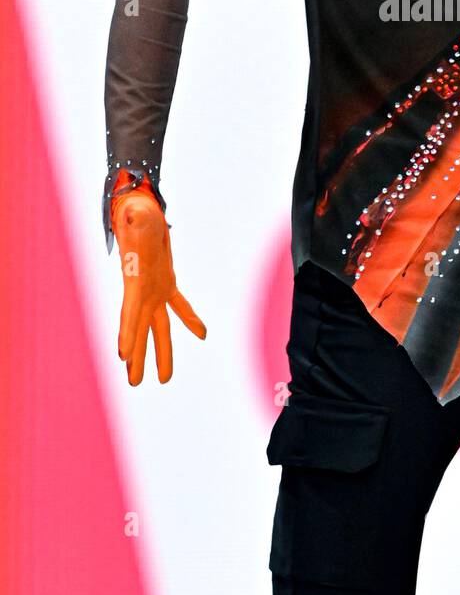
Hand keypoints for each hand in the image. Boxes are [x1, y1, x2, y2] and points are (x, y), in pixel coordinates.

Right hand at [110, 171, 205, 384]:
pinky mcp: (165, 283)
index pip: (128, 310)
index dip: (126, 331)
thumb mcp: (134, 214)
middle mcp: (142, 291)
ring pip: (158, 326)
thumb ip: (134, 218)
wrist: (139, 212)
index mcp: (135, 280)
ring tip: (165, 379)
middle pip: (139, 329)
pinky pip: (178, 305)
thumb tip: (133, 212)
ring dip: (161, 352)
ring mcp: (153, 289)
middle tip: (134, 383)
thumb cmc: (135, 213)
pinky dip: (190, 319)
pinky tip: (203, 334)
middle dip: (137, 356)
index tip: (121, 354)